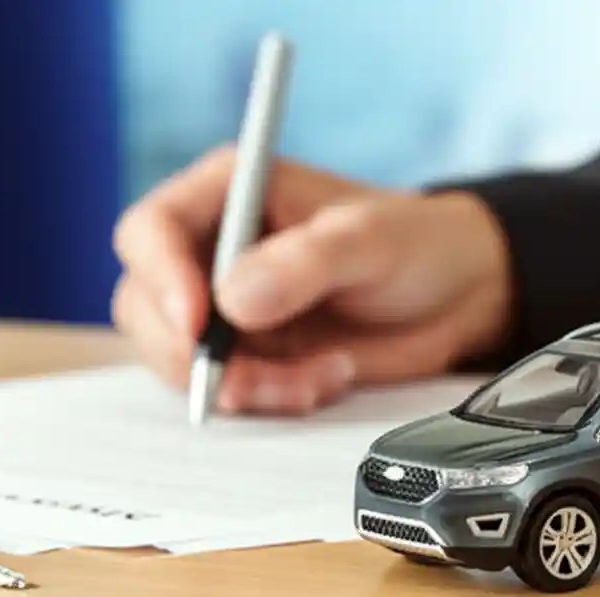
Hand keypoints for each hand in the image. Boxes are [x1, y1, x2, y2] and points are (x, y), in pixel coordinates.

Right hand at [112, 147, 513, 414]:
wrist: (455, 298)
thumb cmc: (414, 244)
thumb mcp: (370, 241)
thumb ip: (305, 263)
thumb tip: (232, 300)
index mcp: (227, 193)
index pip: (152, 230)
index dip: (160, 279)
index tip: (197, 324)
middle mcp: (210, 250)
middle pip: (144, 305)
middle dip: (191, 353)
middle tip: (245, 380)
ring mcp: (221, 309)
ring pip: (178, 360)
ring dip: (241, 384)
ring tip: (313, 377)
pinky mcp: (244, 356)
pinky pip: (223, 392)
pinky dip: (267, 399)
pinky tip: (322, 380)